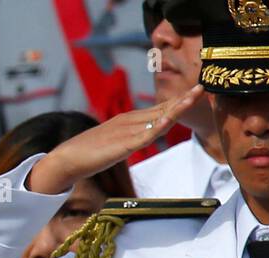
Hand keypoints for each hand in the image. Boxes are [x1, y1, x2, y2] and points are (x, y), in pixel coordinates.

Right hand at [28, 84, 204, 195]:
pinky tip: (173, 118)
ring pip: (158, 117)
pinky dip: (161, 124)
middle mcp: (129, 121)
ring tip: (196, 94)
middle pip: (161, 108)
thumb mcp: (112, 146)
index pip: (157, 109)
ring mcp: (126, 131)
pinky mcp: (123, 145)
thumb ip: (126, 141)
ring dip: (178, 105)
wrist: (66, 160)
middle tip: (203, 87)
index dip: (177, 101)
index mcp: (127, 121)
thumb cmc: (85, 156)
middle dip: (183, 98)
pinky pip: (147, 134)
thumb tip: (138, 142)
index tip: (194, 93)